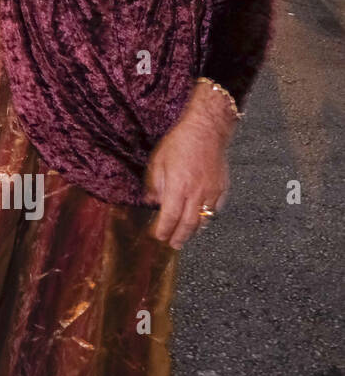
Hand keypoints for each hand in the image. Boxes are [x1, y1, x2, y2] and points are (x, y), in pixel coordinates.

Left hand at [144, 84, 235, 249]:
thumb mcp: (157, 162)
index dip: (163, 230)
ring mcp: (212, 193)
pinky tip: (201, 220)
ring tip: (185, 236)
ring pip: (204, 220)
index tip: (158, 236)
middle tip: (173, 244)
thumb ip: (154, 184)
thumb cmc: (179, 143)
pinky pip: (215, 210)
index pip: (169, 217)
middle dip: (179, 237)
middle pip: (188, 225)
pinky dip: (207, 218)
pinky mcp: (223, 189)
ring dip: (194, 231)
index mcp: (178, 188)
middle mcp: (196, 194)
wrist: (207, 131)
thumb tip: (152, 202)